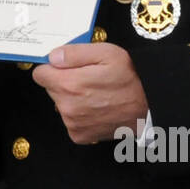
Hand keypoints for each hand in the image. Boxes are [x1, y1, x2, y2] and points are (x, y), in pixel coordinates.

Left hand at [32, 43, 148, 144]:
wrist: (150, 106)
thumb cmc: (130, 77)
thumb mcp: (106, 53)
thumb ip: (74, 53)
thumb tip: (52, 57)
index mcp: (68, 84)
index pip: (40, 74)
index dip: (52, 68)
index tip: (65, 67)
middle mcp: (67, 107)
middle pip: (50, 89)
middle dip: (64, 82)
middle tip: (87, 79)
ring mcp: (72, 123)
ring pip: (60, 105)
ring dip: (72, 99)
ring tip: (95, 94)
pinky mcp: (79, 135)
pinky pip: (70, 120)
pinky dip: (79, 115)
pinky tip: (96, 108)